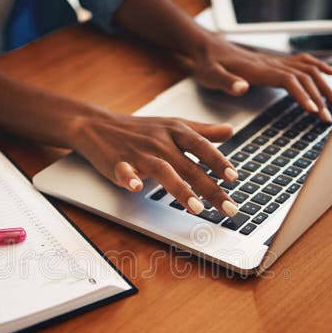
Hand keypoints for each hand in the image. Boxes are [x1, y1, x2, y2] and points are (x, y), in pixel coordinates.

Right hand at [68, 111, 240, 216]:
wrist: (98, 125)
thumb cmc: (139, 129)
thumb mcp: (172, 124)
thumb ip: (202, 131)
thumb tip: (230, 131)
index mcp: (175, 131)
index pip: (202, 147)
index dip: (218, 162)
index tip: (233, 178)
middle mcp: (160, 142)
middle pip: (190, 166)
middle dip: (211, 189)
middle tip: (229, 208)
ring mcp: (139, 152)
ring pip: (163, 171)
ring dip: (180, 189)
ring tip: (196, 207)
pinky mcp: (118, 162)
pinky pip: (125, 171)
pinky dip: (130, 178)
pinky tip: (137, 187)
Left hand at [188, 31, 331, 121]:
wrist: (207, 46)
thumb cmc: (208, 63)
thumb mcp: (210, 75)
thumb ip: (226, 82)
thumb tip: (242, 87)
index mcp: (259, 69)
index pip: (289, 80)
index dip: (303, 95)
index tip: (314, 111)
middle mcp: (271, 63)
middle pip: (305, 76)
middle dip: (320, 96)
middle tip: (330, 117)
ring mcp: (275, 61)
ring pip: (309, 69)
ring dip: (325, 86)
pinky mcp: (275, 62)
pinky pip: (304, 61)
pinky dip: (321, 67)